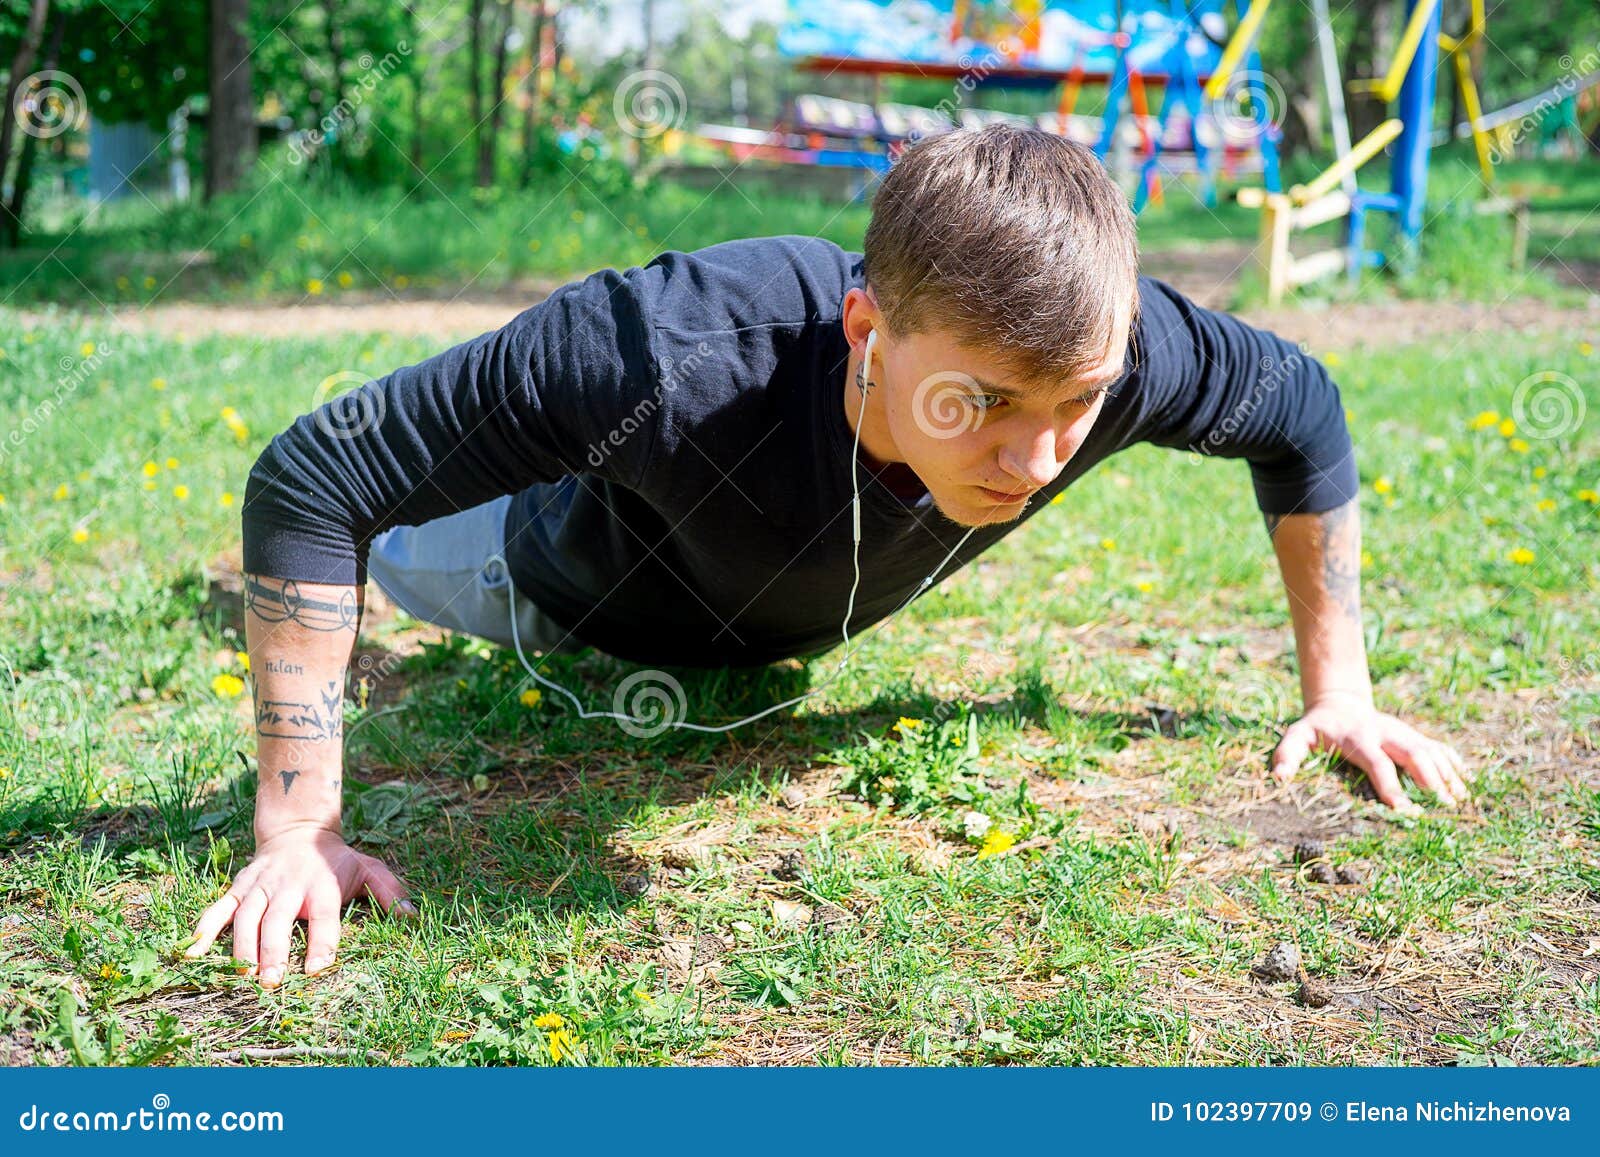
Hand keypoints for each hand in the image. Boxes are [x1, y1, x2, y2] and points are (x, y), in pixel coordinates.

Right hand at [183, 826, 415, 987]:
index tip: (318, 969)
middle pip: (278, 920)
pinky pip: (218, 909)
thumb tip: (411, 918)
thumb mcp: (368, 868)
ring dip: (242, 948)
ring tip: (242, 976)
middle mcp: (289, 886)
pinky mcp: (238, 888)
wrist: (297, 829)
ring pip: (246, 918)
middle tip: (271, 982)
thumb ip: (390, 892)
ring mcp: (260, 887)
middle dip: (274, 951)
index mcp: (322, 886)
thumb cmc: (335, 860)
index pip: (324, 916)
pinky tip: (193, 952)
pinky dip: (204, 928)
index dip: (322, 943)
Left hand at [1270, 695, 1470, 812]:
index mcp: (1359, 737)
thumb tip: (1279, 778)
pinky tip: (1468, 782)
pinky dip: (1455, 763)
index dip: (1390, 785)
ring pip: (1432, 750)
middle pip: (1414, 753)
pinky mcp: (1413, 734)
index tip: (1404, 810)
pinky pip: (1439, 747)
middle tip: (1447, 807)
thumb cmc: (1316, 727)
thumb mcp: (1296, 736)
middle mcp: (1386, 733)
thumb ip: (1287, 754)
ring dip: (1448, 774)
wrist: (1338, 703)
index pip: (1378, 762)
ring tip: (1462, 801)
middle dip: (1432, 779)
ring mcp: (1403, 732)